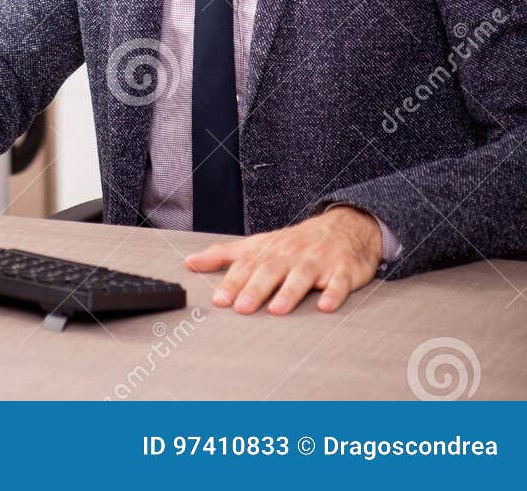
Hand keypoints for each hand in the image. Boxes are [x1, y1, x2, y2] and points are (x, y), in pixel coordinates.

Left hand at [183, 206, 383, 314]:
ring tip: (277, 309)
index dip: (232, 282)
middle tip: (241, 308)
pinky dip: (333, 293)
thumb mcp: (259, 244)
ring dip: (289, 292)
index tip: (219, 299)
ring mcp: (319, 261)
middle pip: (271, 270)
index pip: (248, 266)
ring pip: (302, 276)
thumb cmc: (295, 243)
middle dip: (256, 288)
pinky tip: (326, 306)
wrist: (345, 227)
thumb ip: (225, 255)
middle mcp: (292, 254)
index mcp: (271, 249)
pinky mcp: (344, 270)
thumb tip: (191, 263)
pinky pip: (339, 282)